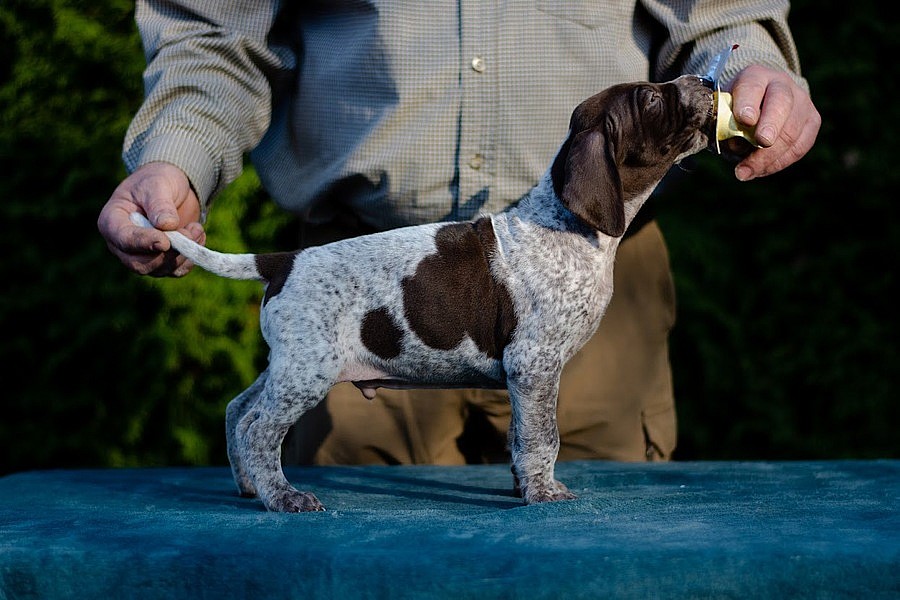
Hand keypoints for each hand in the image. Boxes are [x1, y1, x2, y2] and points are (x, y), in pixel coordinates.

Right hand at [97, 162, 204, 276]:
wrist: (171, 188)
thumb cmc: (156, 182)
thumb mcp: (157, 184)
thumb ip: (160, 204)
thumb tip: (166, 225)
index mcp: (112, 221)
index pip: (123, 239)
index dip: (143, 243)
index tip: (165, 241)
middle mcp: (123, 245)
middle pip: (140, 264)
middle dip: (168, 253)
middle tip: (189, 232)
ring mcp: (142, 256)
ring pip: (160, 269)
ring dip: (183, 253)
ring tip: (196, 228)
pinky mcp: (162, 261)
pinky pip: (175, 270)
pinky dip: (191, 258)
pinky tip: (198, 236)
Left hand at [726, 64, 820, 180]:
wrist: (759, 103)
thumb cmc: (733, 110)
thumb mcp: (723, 111)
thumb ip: (725, 124)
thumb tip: (736, 144)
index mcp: (755, 76)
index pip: (752, 86)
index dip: (749, 102)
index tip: (744, 119)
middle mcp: (782, 84)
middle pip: (781, 103)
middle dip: (771, 125)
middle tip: (762, 142)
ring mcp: (801, 102)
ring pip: (792, 130)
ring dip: (768, 156)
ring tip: (745, 172)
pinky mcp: (812, 121)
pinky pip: (800, 146)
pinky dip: (779, 162)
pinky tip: (760, 171)